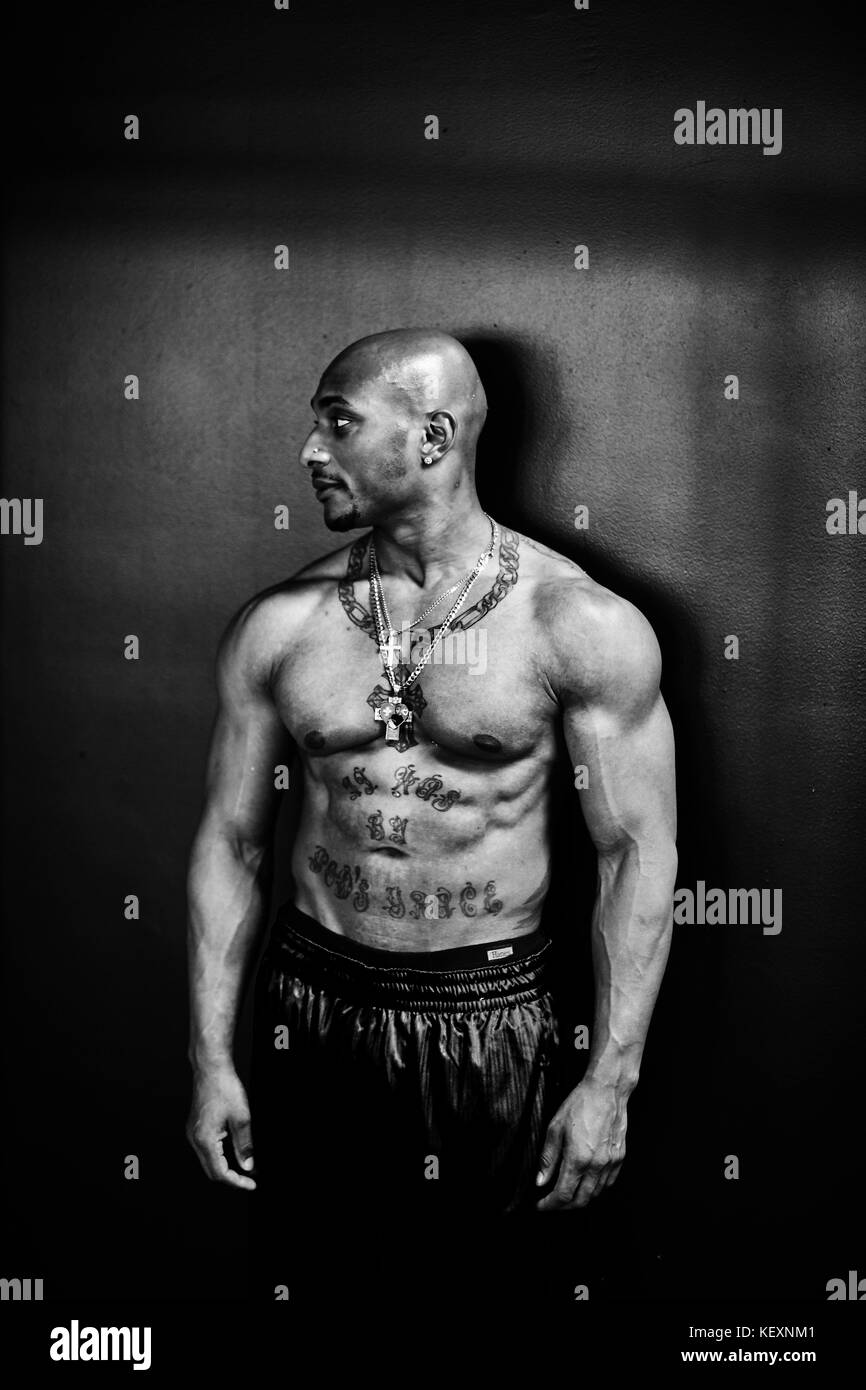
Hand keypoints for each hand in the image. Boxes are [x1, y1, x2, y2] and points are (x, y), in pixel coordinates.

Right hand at [186, 1066, 256, 1190]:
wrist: (211, 1068)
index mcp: (205, 1140)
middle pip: (211, 1170)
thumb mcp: (241, 1117)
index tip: (251, 1184)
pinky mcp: (195, 1127)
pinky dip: (219, 1155)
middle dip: (231, 1177)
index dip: (237, 1181)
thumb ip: (245, 1144)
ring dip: (225, 1166)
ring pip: (208, 1161)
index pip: (220, 1172)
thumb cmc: (225, 1087)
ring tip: (244, 1167)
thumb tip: (248, 1165)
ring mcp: (193, 1133)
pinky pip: (206, 1149)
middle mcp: (195, 1139)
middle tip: (249, 1178)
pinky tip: (232, 1151)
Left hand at [534, 1080, 626, 1210]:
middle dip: (564, 1207)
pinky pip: (608, 1183)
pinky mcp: (620, 1158)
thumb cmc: (581, 1104)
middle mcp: (597, 1165)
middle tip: (552, 1203)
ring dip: (580, 1199)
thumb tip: (540, 1181)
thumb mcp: (555, 1128)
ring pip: (595, 1194)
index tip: (540, 1205)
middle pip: (580, 1201)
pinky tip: (586, 1183)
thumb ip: (548, 1158)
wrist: (607, 1091)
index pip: (562, 1195)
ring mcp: (611, 1163)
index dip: (549, 1204)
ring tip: (567, 1194)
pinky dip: (596, 1189)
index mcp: (578, 1159)